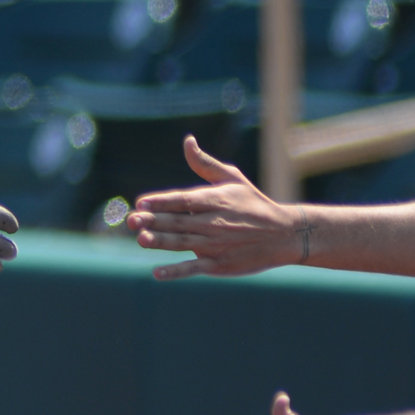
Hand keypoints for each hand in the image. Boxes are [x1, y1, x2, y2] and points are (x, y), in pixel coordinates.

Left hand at [128, 135, 310, 279]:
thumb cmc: (253, 203)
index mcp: (216, 200)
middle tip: (131, 221)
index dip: (161, 201)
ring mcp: (217, 245)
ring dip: (161, 242)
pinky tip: (157, 272)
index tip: (140, 202)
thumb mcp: (232, 179)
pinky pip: (195, 268)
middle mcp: (215, 222)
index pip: (183, 200)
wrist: (283, 234)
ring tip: (141, 239)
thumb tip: (187, 141)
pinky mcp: (221, 264)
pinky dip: (176, 271)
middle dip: (154, 221)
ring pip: (184, 244)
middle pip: (179, 222)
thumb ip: (205, 163)